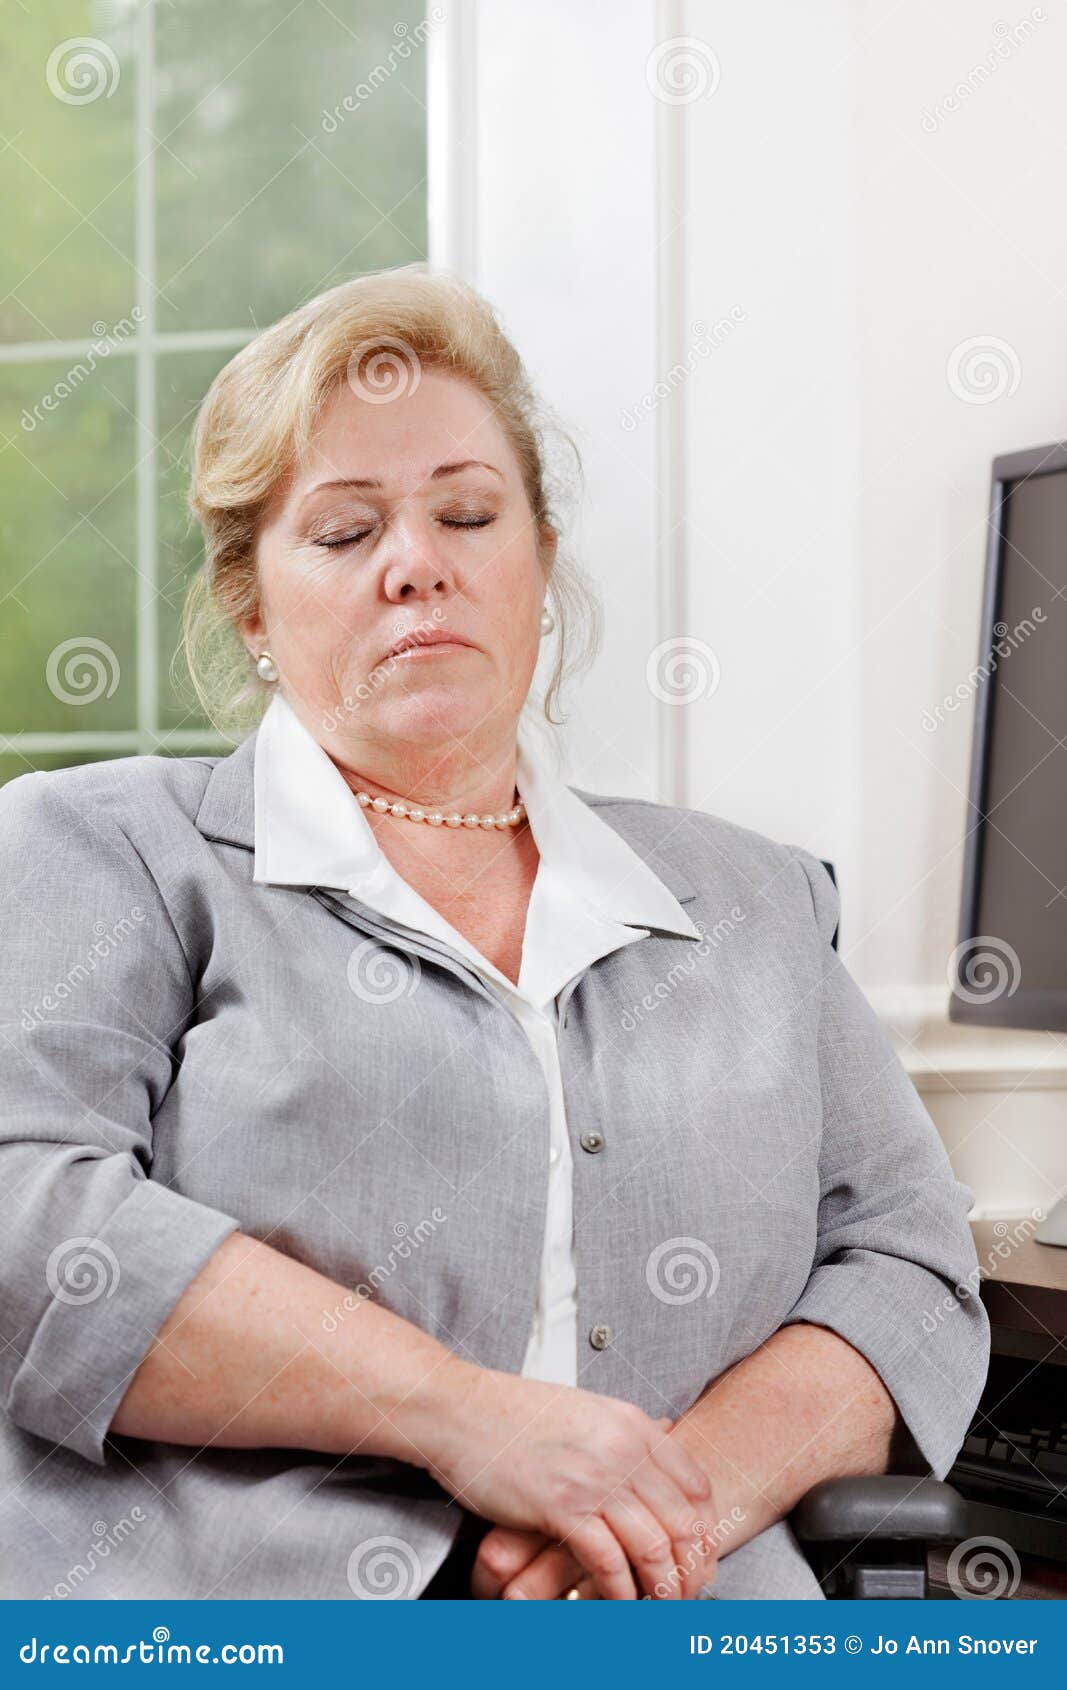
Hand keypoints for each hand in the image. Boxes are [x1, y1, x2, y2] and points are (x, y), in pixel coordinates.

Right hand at [426, 1363, 714, 1599]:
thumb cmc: (513, 1412)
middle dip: (691, 1567)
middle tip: (687, 1592)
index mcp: (631, 1422)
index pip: (696, 1483)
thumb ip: (621, 1436)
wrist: (459, 1408)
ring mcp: (593, 1478)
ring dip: (662, 1587)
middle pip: (684, 1521)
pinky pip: (608, 1563)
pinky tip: (619, 1603)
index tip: (700, 1553)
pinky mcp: (560, 1507)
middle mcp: (622, 1449)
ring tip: (660, 1606)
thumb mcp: (584, 1410)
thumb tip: (653, 1455)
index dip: (706, 1526)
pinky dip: (620, 1592)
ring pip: (655, 1547)